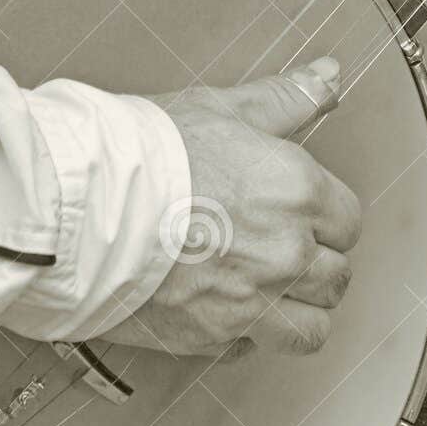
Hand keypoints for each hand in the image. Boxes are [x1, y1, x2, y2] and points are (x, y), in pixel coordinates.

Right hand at [101, 57, 361, 359]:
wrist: (78, 208)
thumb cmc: (142, 154)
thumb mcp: (221, 108)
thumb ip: (287, 98)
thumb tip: (330, 76)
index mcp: (298, 192)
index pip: (348, 222)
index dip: (325, 218)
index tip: (301, 216)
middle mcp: (286, 252)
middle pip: (336, 276)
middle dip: (315, 264)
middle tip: (278, 249)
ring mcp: (253, 300)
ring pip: (312, 327)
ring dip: (298, 310)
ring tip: (267, 290)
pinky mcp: (213, 337)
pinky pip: (257, 349)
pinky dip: (248, 335)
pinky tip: (224, 308)